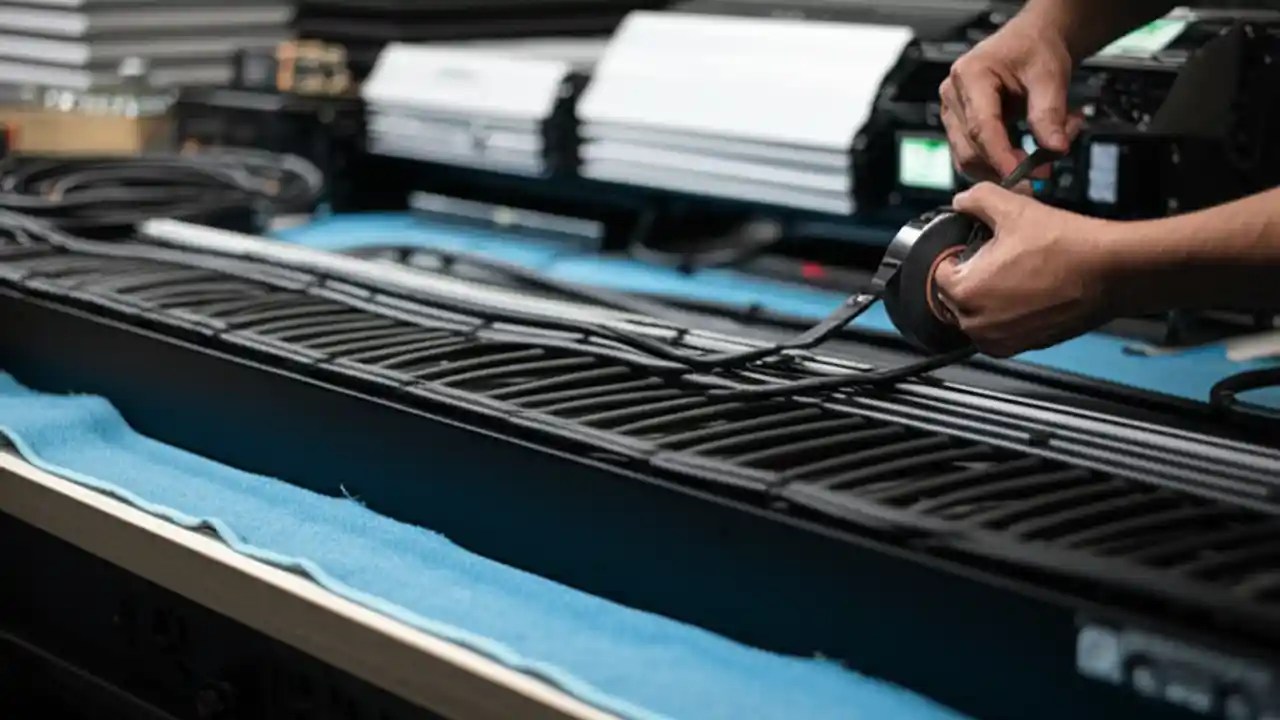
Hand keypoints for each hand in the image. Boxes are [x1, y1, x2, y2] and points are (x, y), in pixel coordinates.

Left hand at [933, 184, 1118, 357]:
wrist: (1111, 272)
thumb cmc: (1065, 245)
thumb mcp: (1013, 208)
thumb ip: (977, 199)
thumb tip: (963, 201)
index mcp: (964, 292)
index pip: (940, 272)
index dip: (957, 253)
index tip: (973, 246)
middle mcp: (976, 324)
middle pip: (955, 297)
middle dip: (970, 276)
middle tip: (998, 258)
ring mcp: (1000, 340)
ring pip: (976, 316)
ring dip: (986, 297)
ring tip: (1015, 274)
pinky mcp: (1024, 347)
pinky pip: (1000, 331)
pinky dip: (1006, 314)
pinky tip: (1028, 292)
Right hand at [939, 18, 1081, 181]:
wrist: (1030, 43)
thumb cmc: (1036, 51)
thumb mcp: (1050, 76)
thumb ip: (1050, 113)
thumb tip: (1055, 149)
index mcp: (970, 75)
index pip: (981, 126)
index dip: (1001, 156)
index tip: (1024, 177)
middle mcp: (953, 95)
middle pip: (970, 149)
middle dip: (1007, 166)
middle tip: (1045, 170)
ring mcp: (952, 113)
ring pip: (968, 159)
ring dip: (1004, 167)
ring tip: (1041, 156)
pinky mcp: (958, 128)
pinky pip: (972, 158)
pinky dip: (1000, 164)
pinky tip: (1024, 155)